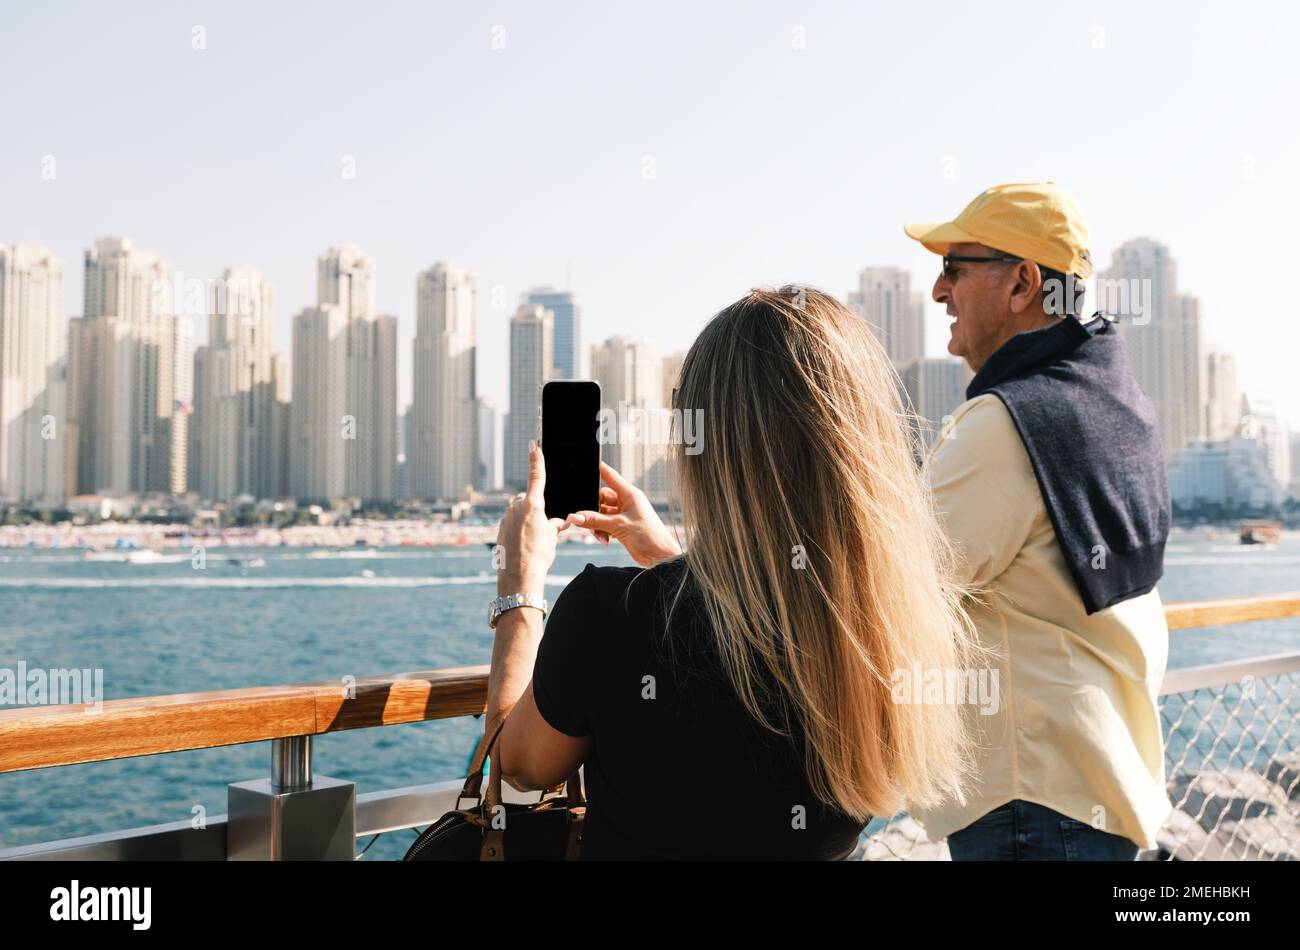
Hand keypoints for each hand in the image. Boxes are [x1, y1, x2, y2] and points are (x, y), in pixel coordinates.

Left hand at [495, 441, 567, 595]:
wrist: (519, 577)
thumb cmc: (539, 555)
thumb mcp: (552, 537)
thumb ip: (555, 524)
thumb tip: (559, 522)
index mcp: (533, 505)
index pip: (536, 477)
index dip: (536, 460)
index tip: (534, 444)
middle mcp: (516, 508)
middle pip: (527, 499)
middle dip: (534, 508)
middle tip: (543, 527)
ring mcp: (505, 519)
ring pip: (518, 512)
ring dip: (526, 521)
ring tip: (533, 541)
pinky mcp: (499, 530)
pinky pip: (511, 524)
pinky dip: (518, 531)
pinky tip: (523, 546)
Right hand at [564, 461, 681, 566]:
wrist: (660, 557)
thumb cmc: (648, 536)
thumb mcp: (618, 526)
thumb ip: (594, 521)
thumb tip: (574, 517)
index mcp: (630, 494)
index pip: (610, 476)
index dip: (598, 469)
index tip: (586, 463)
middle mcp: (627, 502)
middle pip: (601, 498)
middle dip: (593, 510)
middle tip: (586, 520)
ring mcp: (625, 514)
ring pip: (602, 514)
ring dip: (597, 524)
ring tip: (600, 536)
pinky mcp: (623, 527)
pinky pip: (605, 525)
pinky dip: (602, 532)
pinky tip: (605, 540)